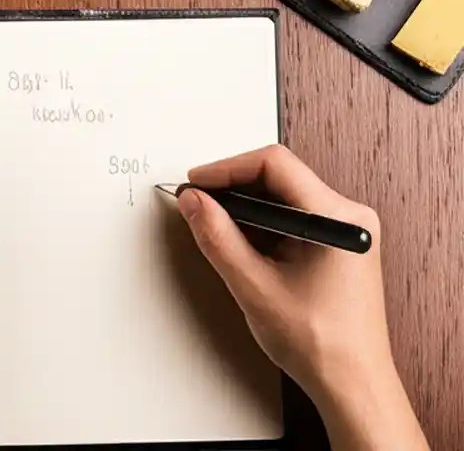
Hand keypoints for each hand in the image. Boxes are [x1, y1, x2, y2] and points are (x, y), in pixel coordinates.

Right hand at [174, 145, 426, 450]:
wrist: (352, 382)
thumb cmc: (321, 343)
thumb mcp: (254, 286)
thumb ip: (218, 237)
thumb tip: (194, 202)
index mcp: (338, 219)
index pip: (275, 165)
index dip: (226, 169)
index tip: (195, 183)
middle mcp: (349, 217)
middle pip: (279, 175)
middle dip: (232, 186)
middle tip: (196, 203)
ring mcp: (346, 231)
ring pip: (284, 196)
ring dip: (246, 207)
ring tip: (213, 225)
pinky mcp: (338, 244)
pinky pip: (293, 217)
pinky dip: (262, 224)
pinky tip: (240, 243)